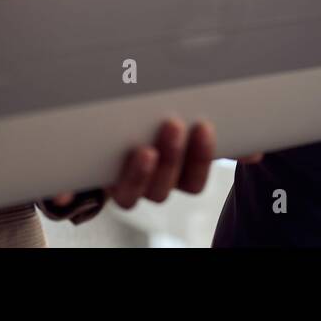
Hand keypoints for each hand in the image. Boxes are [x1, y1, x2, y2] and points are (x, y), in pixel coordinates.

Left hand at [49, 119, 262, 210]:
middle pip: (162, 189)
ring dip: (137, 175)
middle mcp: (145, 185)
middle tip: (172, 124)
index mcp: (172, 175)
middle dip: (171, 159)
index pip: (193, 180)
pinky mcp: (82, 178)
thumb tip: (255, 150)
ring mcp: (114, 184)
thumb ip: (218, 133)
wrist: (98, 134)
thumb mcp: (185, 126)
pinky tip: (65, 183)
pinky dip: (67, 191)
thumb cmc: (153, 126)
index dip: (201, 158)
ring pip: (127, 196)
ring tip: (141, 148)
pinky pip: (74, 190)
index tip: (204, 127)